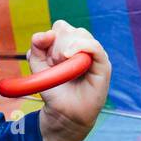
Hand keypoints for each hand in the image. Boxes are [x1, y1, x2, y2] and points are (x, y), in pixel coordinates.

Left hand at [28, 19, 110, 140]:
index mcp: (69, 44)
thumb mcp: (38, 66)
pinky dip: (80, 47)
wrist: (63, 113)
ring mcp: (94, 54)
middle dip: (55, 47)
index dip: (50, 39)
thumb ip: (37, 46)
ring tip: (63, 68)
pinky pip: (94, 47)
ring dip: (64, 49)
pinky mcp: (103, 65)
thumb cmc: (54, 89)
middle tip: (55, 65)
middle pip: (68, 29)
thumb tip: (45, 33)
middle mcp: (83, 46)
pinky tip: (68, 56)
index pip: (60, 27)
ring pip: (80, 35)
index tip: (46, 58)